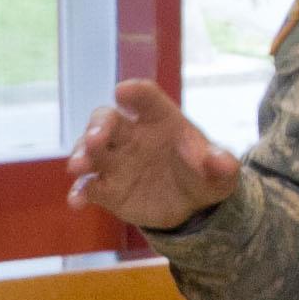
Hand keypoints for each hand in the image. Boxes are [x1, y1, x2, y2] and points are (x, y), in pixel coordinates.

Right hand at [66, 81, 239, 230]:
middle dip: (98, 127)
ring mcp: (116, 161)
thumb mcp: (221, 174)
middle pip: (107, 119)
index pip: (146, 98)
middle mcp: (132, 134)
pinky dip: (79, 191)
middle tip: (93, 140)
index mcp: (160, 119)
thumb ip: (221, 164)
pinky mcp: (106, 188)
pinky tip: (77, 201)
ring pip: (90, 150)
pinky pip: (87, 186)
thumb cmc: (203, 176)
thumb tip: (219, 160)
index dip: (134, 94)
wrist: (191, 207)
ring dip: (81, 154)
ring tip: (79, 166)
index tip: (124, 92)